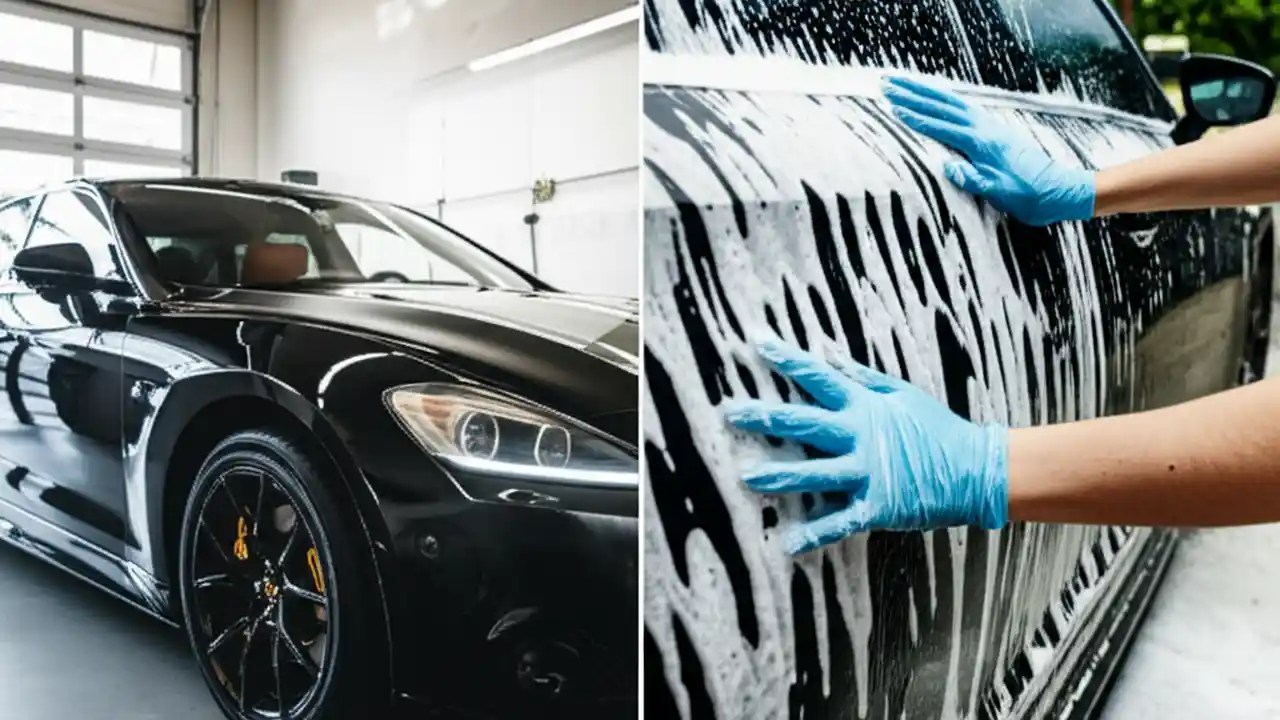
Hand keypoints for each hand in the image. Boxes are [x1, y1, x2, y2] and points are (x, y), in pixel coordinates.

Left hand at [724, 340, 1007, 553]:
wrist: (976, 470)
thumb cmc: (938, 428)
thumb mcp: (902, 394)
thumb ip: (863, 377)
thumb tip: (830, 355)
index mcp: (865, 407)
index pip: (818, 376)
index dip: (787, 358)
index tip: (756, 342)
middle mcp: (860, 437)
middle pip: (804, 424)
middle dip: (766, 417)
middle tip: (731, 413)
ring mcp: (866, 474)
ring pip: (813, 474)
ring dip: (779, 476)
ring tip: (747, 477)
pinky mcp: (876, 507)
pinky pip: (839, 521)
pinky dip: (814, 533)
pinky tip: (789, 542)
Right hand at [882, 75, 1095, 226]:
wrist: (1063, 191)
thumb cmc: (1032, 198)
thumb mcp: (1003, 195)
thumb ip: (976, 180)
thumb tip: (949, 168)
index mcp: (985, 145)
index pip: (944, 127)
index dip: (918, 118)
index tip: (894, 108)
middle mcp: (988, 130)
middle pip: (945, 106)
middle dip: (915, 95)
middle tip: (889, 84)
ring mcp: (993, 127)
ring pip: (954, 103)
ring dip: (927, 92)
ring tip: (905, 83)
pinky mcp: (997, 131)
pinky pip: (964, 108)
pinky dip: (945, 99)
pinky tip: (938, 97)